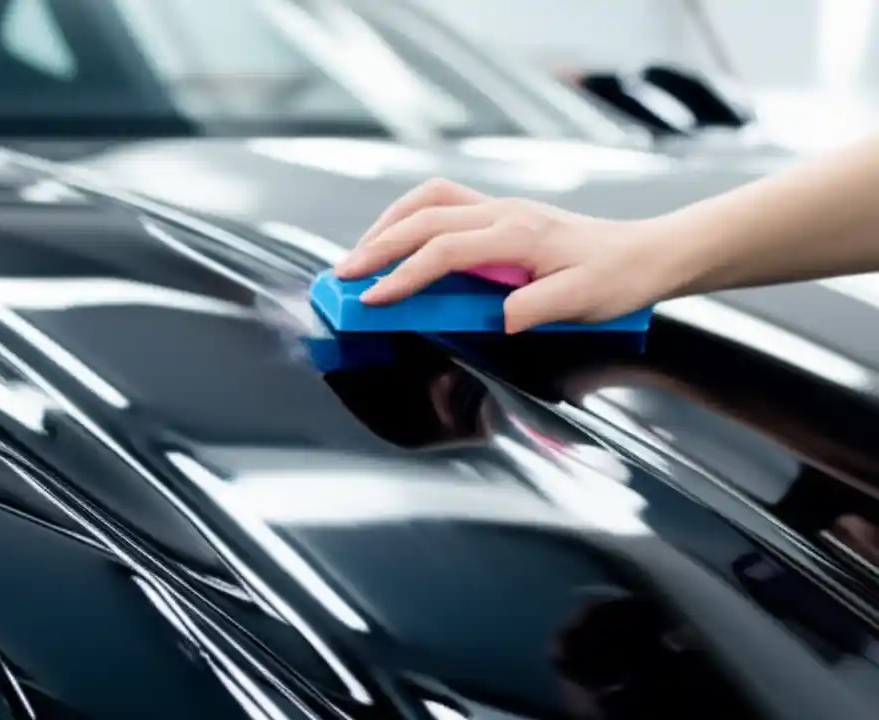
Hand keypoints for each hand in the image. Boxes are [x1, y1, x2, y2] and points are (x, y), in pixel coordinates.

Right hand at [334, 179, 668, 332]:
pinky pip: (441, 202)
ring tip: (361, 253)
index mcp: (518, 235)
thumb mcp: (582, 303)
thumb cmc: (616, 279)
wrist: (646, 253)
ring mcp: (500, 208)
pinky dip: (409, 217)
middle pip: (423, 218)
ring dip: (388, 223)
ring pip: (428, 200)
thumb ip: (535, 310)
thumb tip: (495, 319)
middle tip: (344, 276)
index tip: (373, 300)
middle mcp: (503, 213)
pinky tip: (397, 237)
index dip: (403, 276)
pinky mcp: (499, 214)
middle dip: (377, 246)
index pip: (444, 251)